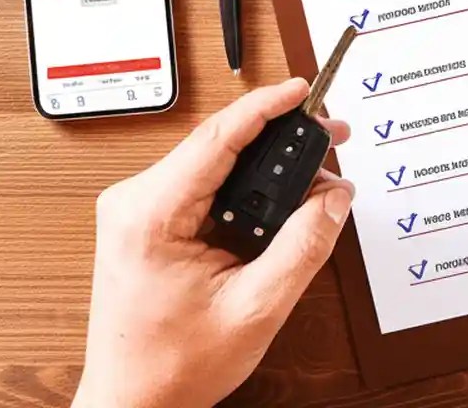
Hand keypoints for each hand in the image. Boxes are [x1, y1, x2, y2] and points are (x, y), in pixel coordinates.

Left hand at [73, 79, 353, 407]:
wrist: (133, 401)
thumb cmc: (172, 364)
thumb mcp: (256, 307)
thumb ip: (303, 247)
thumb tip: (334, 200)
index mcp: (150, 214)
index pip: (216, 137)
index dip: (265, 106)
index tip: (302, 90)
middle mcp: (134, 202)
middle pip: (218, 144)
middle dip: (279, 137)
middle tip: (331, 139)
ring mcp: (137, 210)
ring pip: (214, 163)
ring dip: (265, 164)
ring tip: (314, 177)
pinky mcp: (148, 221)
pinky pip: (205, 185)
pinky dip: (246, 186)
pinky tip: (279, 198)